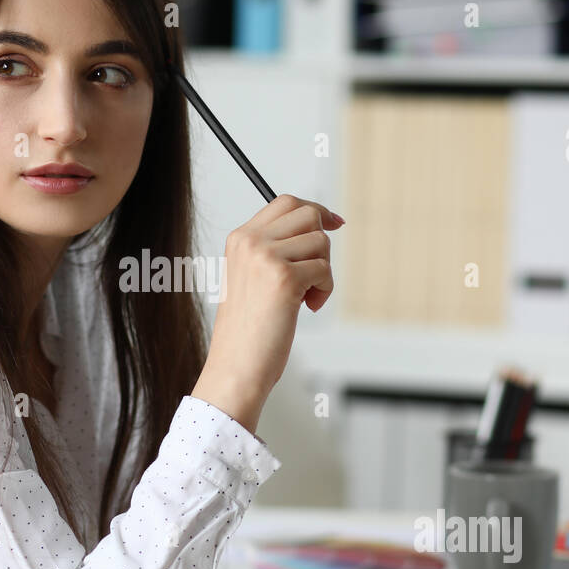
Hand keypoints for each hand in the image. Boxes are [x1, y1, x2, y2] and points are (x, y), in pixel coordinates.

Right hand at [192, 194, 341, 433]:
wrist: (236, 366)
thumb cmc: (248, 330)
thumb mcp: (252, 278)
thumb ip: (274, 250)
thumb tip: (319, 225)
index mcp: (239, 239)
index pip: (285, 202)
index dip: (314, 211)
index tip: (333, 223)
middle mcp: (250, 242)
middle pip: (307, 214)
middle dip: (321, 243)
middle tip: (315, 274)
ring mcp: (266, 257)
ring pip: (320, 242)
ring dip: (323, 272)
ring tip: (305, 298)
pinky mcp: (285, 278)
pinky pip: (324, 269)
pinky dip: (324, 290)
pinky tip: (308, 307)